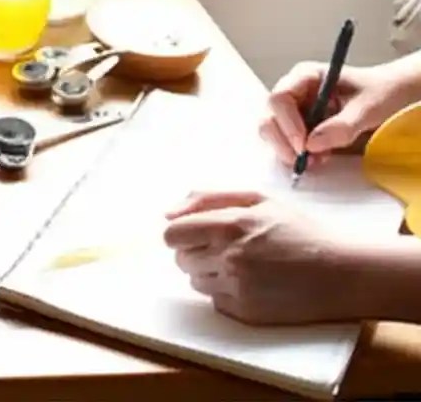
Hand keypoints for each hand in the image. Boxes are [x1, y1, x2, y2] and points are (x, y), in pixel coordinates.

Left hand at [163, 190, 358, 324]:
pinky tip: (253, 282)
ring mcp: (236, 287)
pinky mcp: (244, 311)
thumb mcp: (259, 200)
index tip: (196, 233)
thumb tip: (168, 212)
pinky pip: (214, 300)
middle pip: (180, 258)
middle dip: (196, 251)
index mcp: (229, 225)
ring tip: (243, 265)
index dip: (181, 233)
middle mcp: (228, 257)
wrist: (342, 272)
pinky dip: (225, 292)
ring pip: (194, 280)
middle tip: (227, 247)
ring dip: (209, 272)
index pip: (171, 234)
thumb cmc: (301, 231)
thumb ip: (208, 199)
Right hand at [260, 60, 415, 169]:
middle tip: (302, 160)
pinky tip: (317, 160)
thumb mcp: (368, 107)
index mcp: (305, 76)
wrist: (391, 96)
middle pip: (269, 117)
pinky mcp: (299, 128)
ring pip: (272, 132)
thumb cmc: (381, 91)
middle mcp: (294, 92)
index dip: (287, 123)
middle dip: (282, 141)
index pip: (280, 98)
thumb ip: (343, 125)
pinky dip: (296, 155)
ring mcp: (294, 110)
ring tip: (315, 161)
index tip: (303, 146)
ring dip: (288, 151)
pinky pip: (286, 143)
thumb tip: (312, 144)